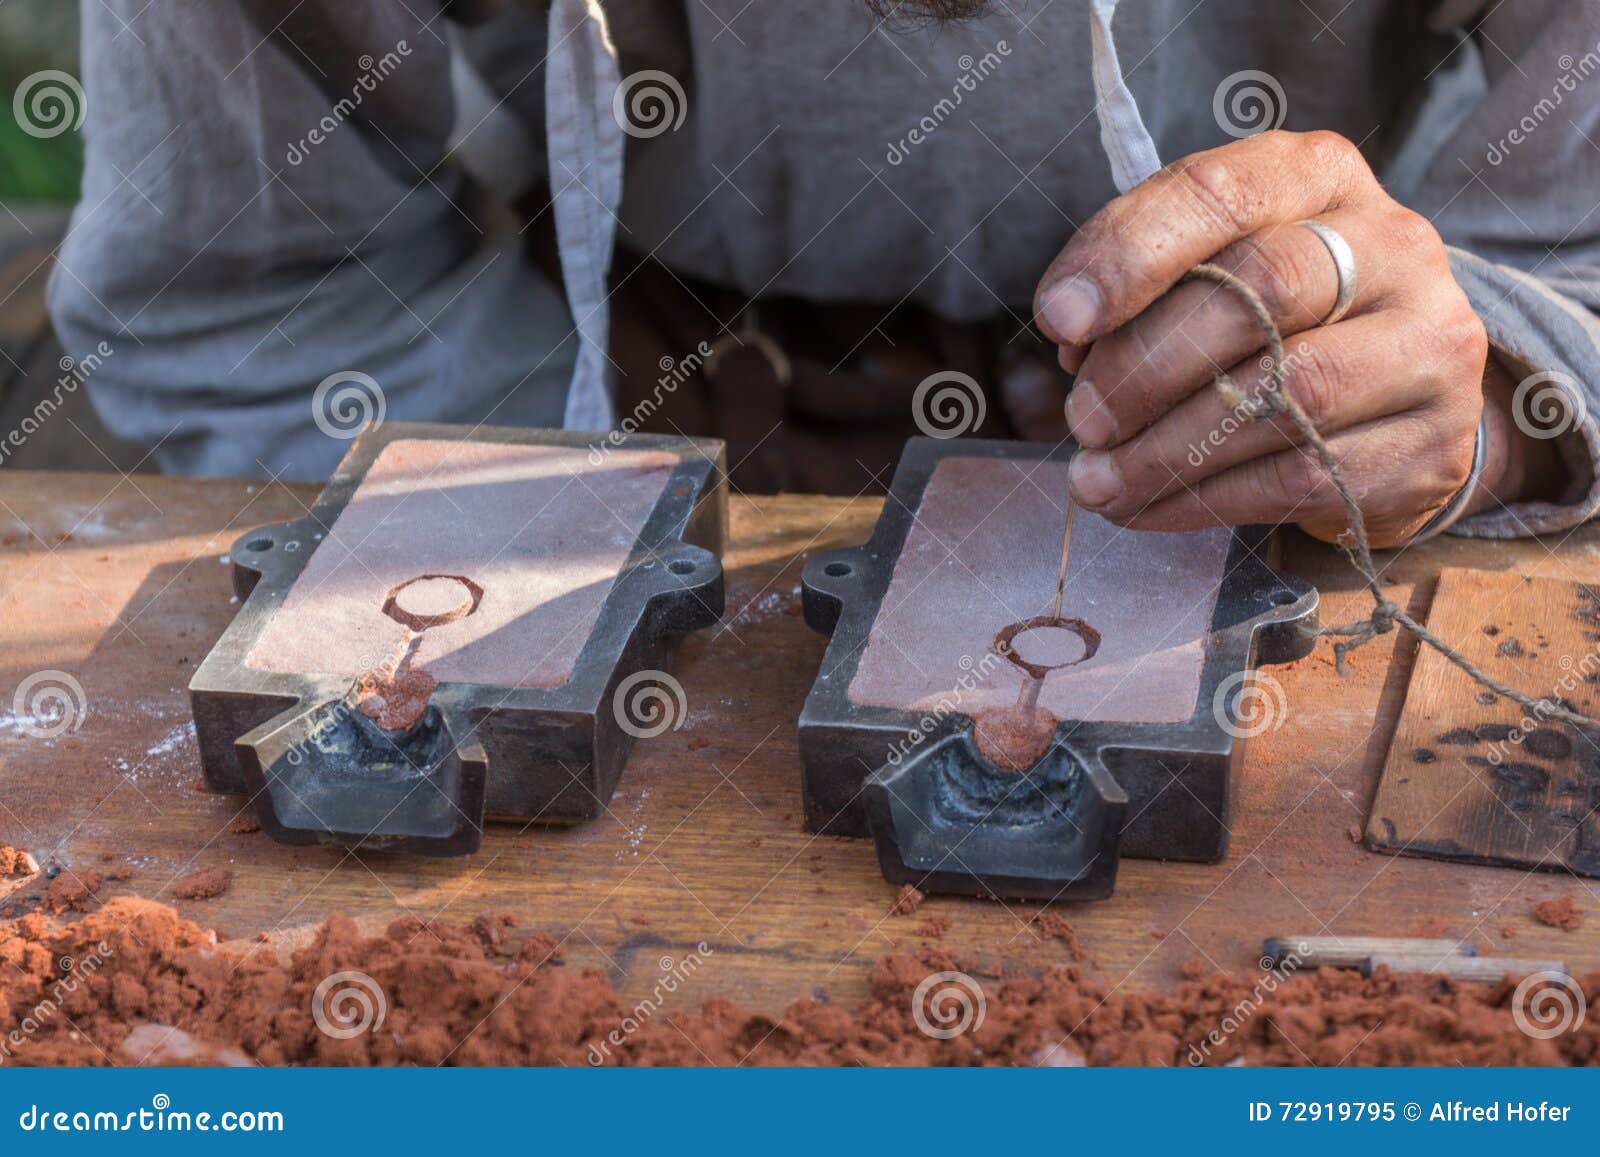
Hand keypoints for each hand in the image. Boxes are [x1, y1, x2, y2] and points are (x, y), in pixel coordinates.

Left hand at [1031, 130, 1551, 546]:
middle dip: (1148, 364)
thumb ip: (1142, 282)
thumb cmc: (1273, 321)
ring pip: (1287, 396)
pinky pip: (1304, 477)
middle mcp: (1394, 246)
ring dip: (1167, 450)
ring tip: (1096, 479)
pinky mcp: (1432, 443)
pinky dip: (1203, 500)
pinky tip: (1145, 506)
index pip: (1223, 192)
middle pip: (1263, 291)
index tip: (1059, 318)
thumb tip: (1071, 332)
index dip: (1130, 254)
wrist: (1398, 400)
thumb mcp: (1208, 268)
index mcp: (1320, 178)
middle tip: (1082, 419)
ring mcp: (1429, 345)